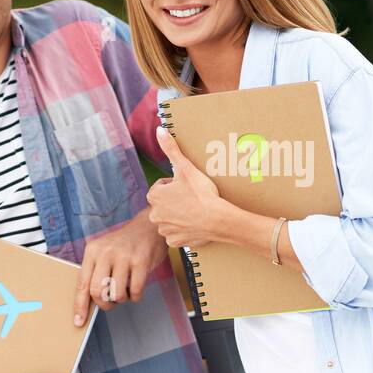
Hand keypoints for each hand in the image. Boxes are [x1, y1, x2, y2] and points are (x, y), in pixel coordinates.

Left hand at [72, 205, 167, 324]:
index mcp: (92, 251)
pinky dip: (136, 296)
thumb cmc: (125, 245)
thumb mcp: (104, 252)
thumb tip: (88, 302)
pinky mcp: (141, 262)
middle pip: (97, 292)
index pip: (82, 283)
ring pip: (117, 294)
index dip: (80, 306)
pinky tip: (136, 288)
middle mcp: (106, 252)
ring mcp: (124, 257)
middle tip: (110, 303)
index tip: (78, 321)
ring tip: (125, 290)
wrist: (149, 227)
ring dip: (122, 299)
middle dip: (104, 304)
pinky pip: (135, 291)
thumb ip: (95, 272)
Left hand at [147, 127, 229, 248]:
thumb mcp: (186, 168)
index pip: (161, 187)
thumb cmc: (202, 194)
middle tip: (192, 198)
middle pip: (164, 204)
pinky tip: (195, 224)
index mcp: (155, 196)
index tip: (187, 186)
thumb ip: (171, 149)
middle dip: (175, 201)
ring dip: (179, 215)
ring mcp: (165, 229)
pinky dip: (184, 230)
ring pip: (170, 219)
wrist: (218, 220)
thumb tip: (159, 130)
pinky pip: (176, 234)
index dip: (174, 185)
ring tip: (194, 211)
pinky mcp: (175, 241)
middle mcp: (155, 214)